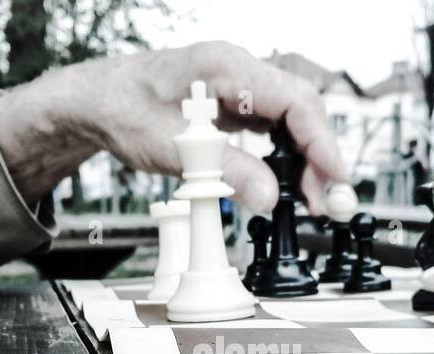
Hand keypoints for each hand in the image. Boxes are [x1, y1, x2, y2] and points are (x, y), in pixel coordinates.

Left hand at [0, 42, 348, 213]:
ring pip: (292, 121)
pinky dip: (286, 157)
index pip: (296, 101)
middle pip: (302, 111)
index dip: (322, 143)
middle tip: (325, 205)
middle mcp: (241, 71)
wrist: (96, 101)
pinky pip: (273, 128)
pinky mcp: (235, 104)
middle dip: (320, 158)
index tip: (336, 180)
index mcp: (228, 68)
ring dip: (305, 161)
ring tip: (310, 202)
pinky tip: (287, 184)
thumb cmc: (123, 111)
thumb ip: (226, 171)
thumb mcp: (173, 149)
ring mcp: (240, 86)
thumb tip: (270, 199)